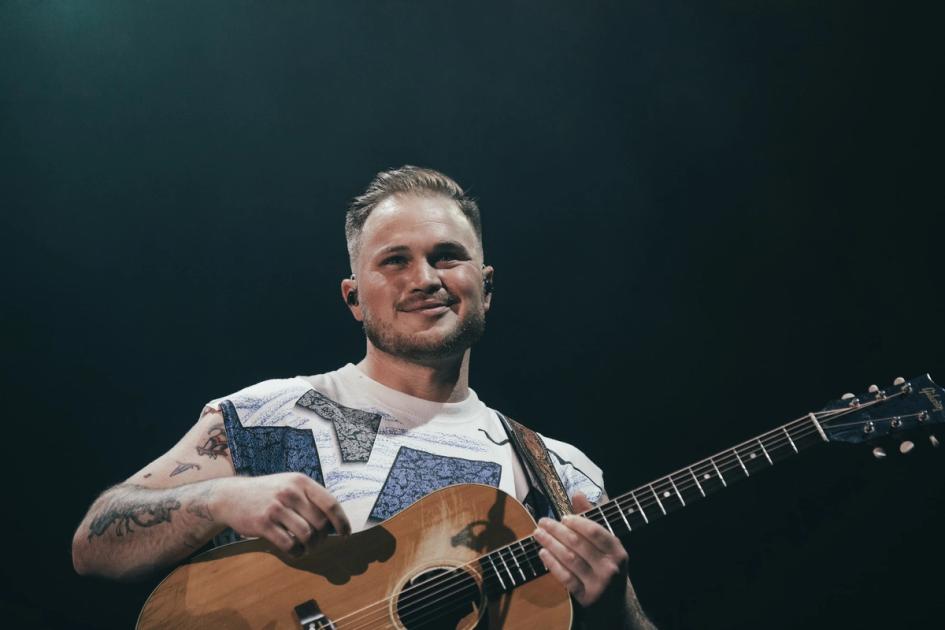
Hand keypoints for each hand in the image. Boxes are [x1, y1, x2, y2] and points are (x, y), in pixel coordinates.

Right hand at [214, 473, 350, 555]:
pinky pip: (289, 544)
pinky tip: (295, 551)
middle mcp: (290, 492)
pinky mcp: (263, 523)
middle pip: (320, 523)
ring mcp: (276, 507)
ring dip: (310, 547)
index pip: (330, 503)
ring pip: (307, 535)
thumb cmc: (268, 493)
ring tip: (306, 548)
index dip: (342, 521)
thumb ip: (310, 497)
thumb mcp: (290, 484)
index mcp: (301, 482)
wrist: (231, 496)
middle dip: (323, 537)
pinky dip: (296, 552)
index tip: (346, 534)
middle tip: (317, 542)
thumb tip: (335, 520)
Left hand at [534, 492, 628, 608]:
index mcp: (618, 551)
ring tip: (538, 533)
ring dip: (550, 544)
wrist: (615, 608)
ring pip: (570, 559)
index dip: (576, 521)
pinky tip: (543, 553)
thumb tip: (577, 493)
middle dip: (557, 530)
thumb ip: (593, 518)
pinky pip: (566, 577)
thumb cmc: (608, 568)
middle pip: (578, 543)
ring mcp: (599, 585)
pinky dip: (552, 563)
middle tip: (543, 521)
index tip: (563, 517)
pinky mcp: (586, 598)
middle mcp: (611, 568)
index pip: (594, 531)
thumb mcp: (608, 545)